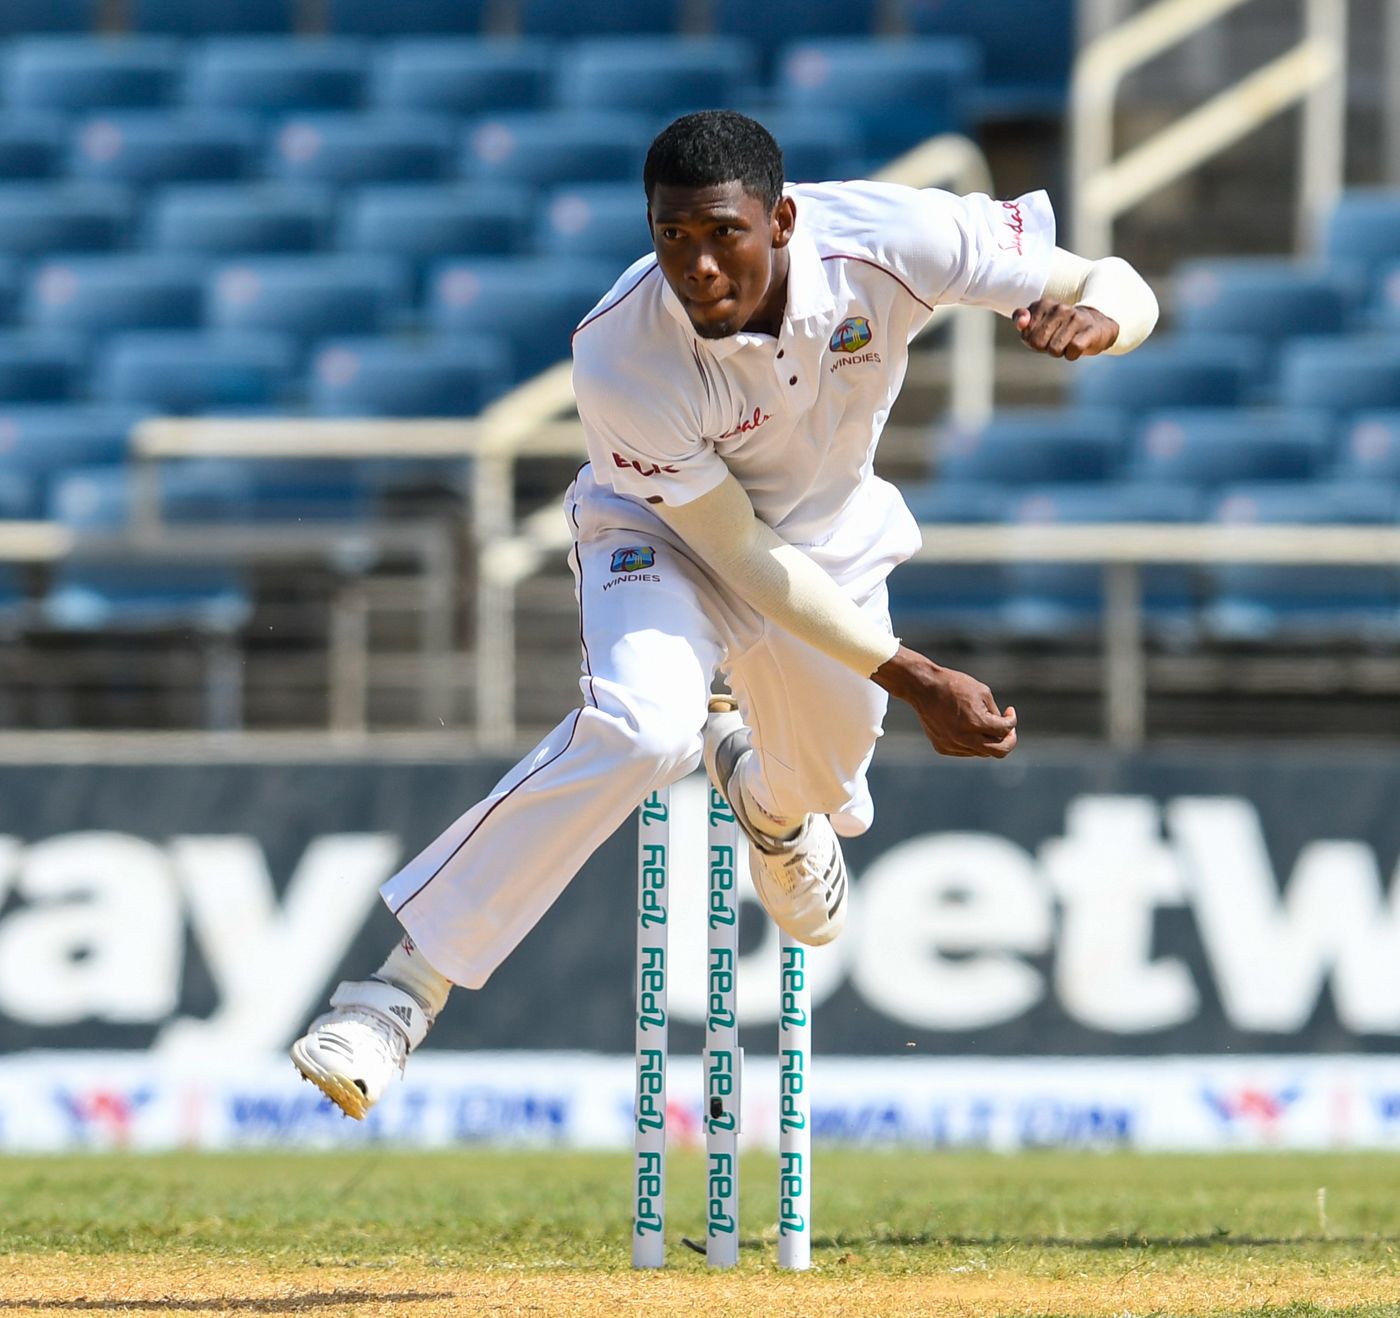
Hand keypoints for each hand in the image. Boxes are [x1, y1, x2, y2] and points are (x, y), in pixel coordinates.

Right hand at [871, 647, 1016, 757]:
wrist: (923, 688)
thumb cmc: (954, 686)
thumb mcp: (982, 692)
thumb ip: (995, 714)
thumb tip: (1003, 728)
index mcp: (977, 722)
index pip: (1005, 730)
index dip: (1011, 719)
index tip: (1009, 711)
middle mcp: (965, 738)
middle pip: (999, 752)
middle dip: (1009, 741)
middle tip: (1008, 731)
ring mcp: (953, 745)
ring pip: (982, 751)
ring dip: (988, 740)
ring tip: (983, 723)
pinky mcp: (943, 748)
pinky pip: (966, 751)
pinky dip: (972, 742)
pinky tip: (966, 727)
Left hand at [1013, 299, 1118, 360]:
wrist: (1096, 325)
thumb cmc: (1061, 326)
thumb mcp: (1037, 320)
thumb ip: (1020, 318)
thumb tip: (1020, 323)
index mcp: (1043, 304)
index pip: (1026, 335)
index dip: (1033, 341)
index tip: (1044, 335)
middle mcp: (1060, 308)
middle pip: (1038, 343)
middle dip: (1045, 347)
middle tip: (1057, 339)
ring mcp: (1076, 318)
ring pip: (1054, 349)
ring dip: (1060, 351)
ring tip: (1068, 341)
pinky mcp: (1089, 330)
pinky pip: (1072, 351)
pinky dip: (1072, 355)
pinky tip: (1077, 346)